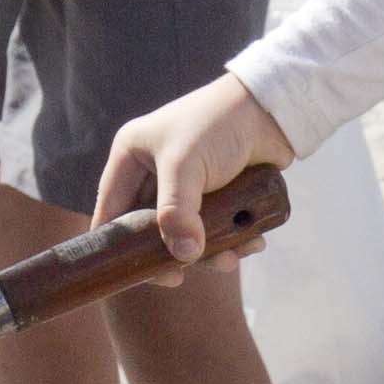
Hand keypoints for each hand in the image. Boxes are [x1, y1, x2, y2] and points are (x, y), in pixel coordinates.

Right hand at [92, 76, 296, 260]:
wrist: (272, 110)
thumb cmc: (218, 125)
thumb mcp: (186, 165)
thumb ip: (177, 213)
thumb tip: (184, 257)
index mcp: (131, 157)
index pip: (111, 211)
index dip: (118, 246)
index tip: (136, 273)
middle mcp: (154, 172)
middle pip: (150, 230)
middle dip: (171, 253)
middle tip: (184, 274)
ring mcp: (187, 185)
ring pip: (186, 234)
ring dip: (209, 252)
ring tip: (231, 258)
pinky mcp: (217, 193)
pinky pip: (215, 228)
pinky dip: (231, 240)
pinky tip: (251, 242)